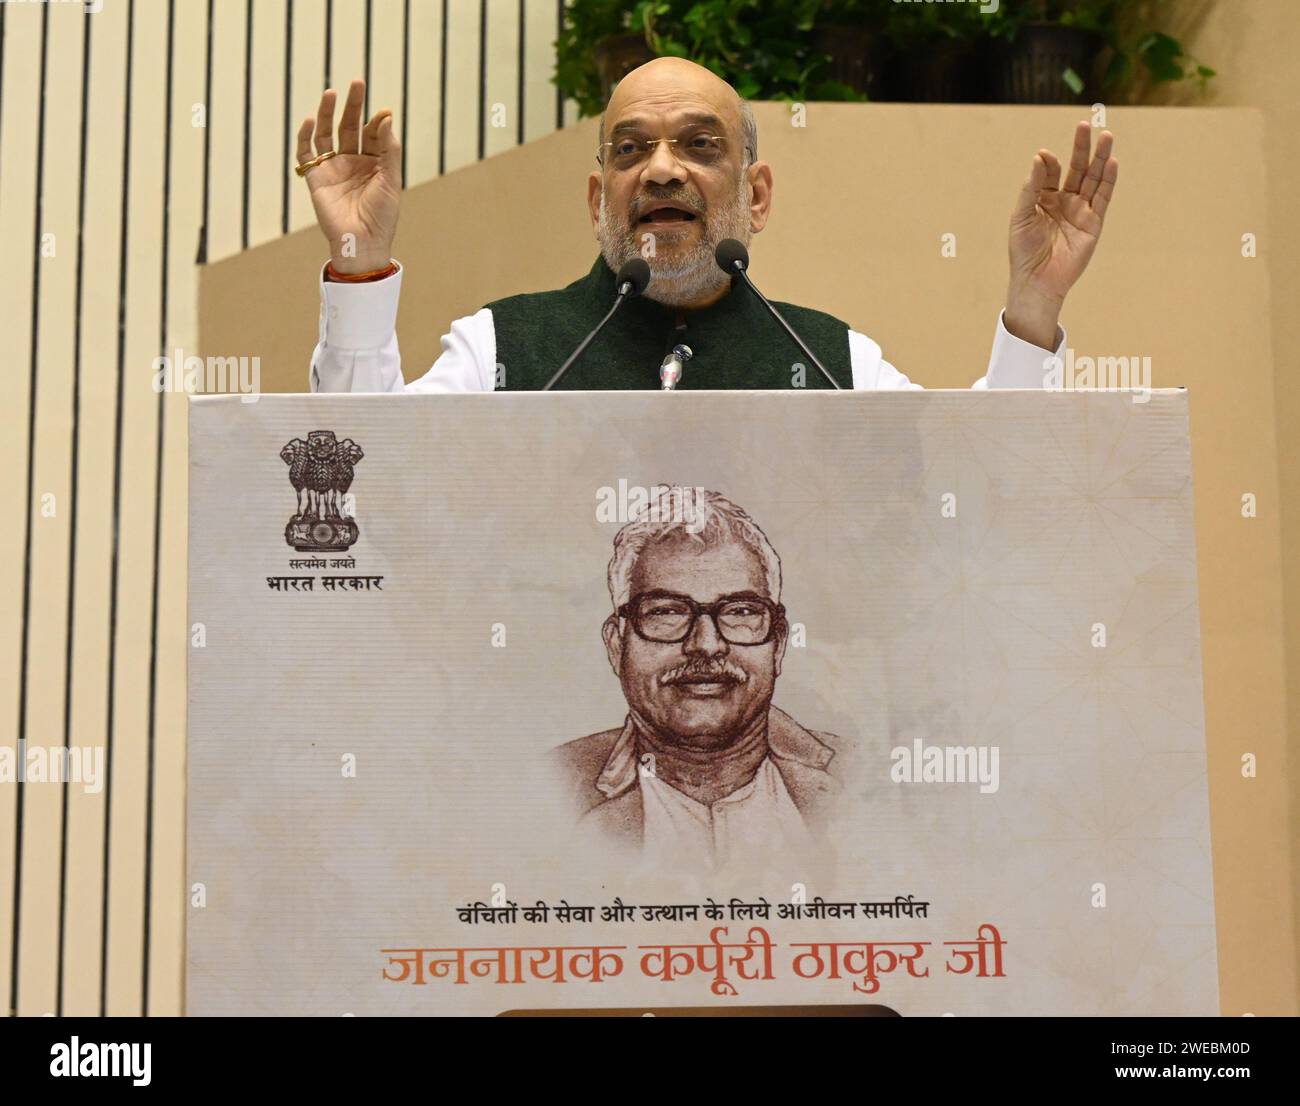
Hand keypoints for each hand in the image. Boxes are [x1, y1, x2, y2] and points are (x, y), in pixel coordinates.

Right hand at [297, 78, 401, 273]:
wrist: (363, 242)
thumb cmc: (382, 215)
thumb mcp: (390, 179)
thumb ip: (388, 148)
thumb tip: (385, 115)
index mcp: (374, 163)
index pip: (373, 133)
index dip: (376, 121)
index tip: (381, 111)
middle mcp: (353, 162)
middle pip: (349, 126)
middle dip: (352, 105)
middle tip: (356, 83)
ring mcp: (333, 168)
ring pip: (327, 134)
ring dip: (327, 113)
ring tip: (331, 93)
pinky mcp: (315, 178)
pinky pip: (306, 153)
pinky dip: (305, 136)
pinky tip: (311, 120)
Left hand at [1005, 122, 1118, 348]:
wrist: (1036, 280)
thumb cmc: (1023, 250)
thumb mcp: (1021, 215)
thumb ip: (1031, 186)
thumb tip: (1040, 156)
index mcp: (1044, 199)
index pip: (1052, 173)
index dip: (1050, 162)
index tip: (1045, 155)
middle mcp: (1064, 202)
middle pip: (1077, 169)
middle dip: (1081, 148)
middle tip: (1085, 125)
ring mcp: (1080, 211)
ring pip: (1093, 179)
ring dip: (1100, 158)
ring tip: (1106, 135)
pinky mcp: (1093, 223)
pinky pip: (1103, 198)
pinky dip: (1107, 180)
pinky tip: (1111, 162)